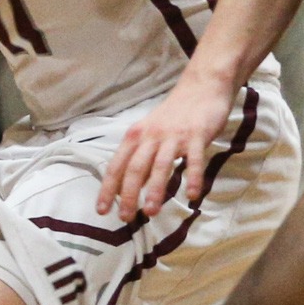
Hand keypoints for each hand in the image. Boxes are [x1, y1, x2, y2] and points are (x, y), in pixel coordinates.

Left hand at [97, 67, 237, 221]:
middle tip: (126, 217)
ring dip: (155, 190)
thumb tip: (131, 189)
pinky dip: (192, 177)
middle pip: (135, 168)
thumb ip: (141, 159)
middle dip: (128, 195)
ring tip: (151, 212)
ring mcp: (174, 135)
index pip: (117, 166)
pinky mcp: (197, 134)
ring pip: (161, 165)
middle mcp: (151, 135)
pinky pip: (194, 159)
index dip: (108, 189)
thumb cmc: (174, 115)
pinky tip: (192, 196)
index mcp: (136, 135)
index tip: (102, 210)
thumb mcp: (151, 134)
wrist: (201, 86)